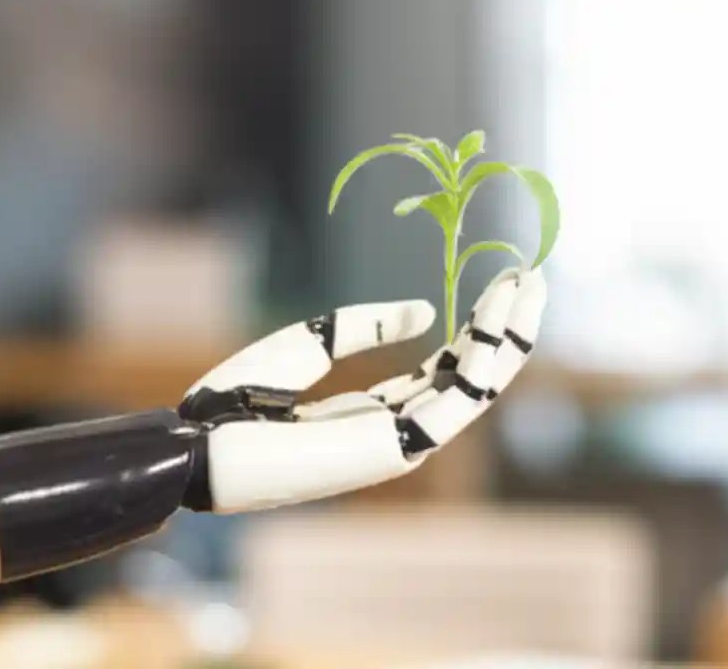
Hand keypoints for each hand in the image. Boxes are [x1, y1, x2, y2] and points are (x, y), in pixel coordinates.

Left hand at [177, 268, 546, 512]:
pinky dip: (481, 364)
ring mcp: (398, 444)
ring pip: (475, 391)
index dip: (476, 331)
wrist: (197, 443)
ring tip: (527, 288)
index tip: (500, 286)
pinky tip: (497, 325)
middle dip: (504, 331)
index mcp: (374, 414)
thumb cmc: (237, 401)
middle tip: (530, 280)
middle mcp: (395, 433)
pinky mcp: (394, 447)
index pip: (444, 373)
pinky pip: (455, 404)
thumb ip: (366, 328)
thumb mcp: (308, 345)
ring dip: (506, 340)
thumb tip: (430, 312)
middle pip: (470, 381)